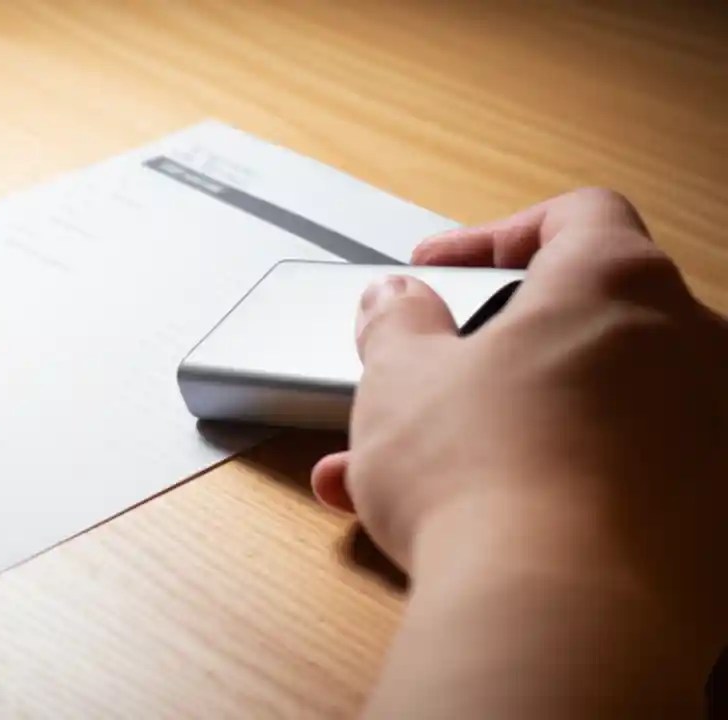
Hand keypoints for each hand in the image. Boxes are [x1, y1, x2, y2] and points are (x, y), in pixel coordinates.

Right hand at [310, 188, 726, 713]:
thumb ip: (397, 324)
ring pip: (594, 414)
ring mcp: (713, 438)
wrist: (556, 616)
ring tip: (409, 481)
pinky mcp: (715, 521)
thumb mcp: (400, 378)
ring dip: (505, 434)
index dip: (496, 238)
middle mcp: (693, 349)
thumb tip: (396, 305)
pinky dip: (551, 491)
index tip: (439, 273)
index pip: (577, 217)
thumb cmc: (488, 478)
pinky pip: (621, 484)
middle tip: (432, 383)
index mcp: (618, 284)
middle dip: (493, 355)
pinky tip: (476, 530)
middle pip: (587, 323)